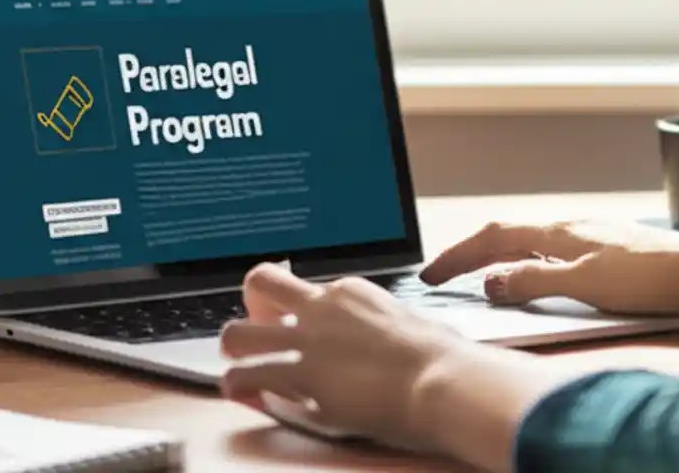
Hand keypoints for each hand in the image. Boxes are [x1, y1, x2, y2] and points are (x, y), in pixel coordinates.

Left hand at [219, 263, 478, 452]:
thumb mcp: (413, 324)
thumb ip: (390, 325)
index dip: (303, 315)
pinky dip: (239, 388)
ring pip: (239, 333)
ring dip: (234, 351)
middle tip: (259, 332)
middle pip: (262, 282)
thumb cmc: (443, 358)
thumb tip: (400, 331)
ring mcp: (306, 341)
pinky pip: (248, 379)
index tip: (309, 334)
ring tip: (239, 369)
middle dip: (252, 305)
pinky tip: (242, 396)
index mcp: (351, 292)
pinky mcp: (301, 377)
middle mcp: (322, 308)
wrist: (443, 380)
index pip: (309, 292)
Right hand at [420, 220, 678, 314]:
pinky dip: (524, 263)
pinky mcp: (605, 250)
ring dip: (497, 258)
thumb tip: (490, 281)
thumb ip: (532, 282)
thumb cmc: (648, 279)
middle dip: (469, 254)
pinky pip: (548, 252)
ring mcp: (587, 236)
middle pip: (505, 236)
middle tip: (443, 276)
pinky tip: (532, 279)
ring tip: (478, 279)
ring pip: (528, 243)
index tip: (430, 274)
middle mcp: (568, 228)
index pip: (491, 238)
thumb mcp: (581, 285)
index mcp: (556, 232)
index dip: (456, 255)